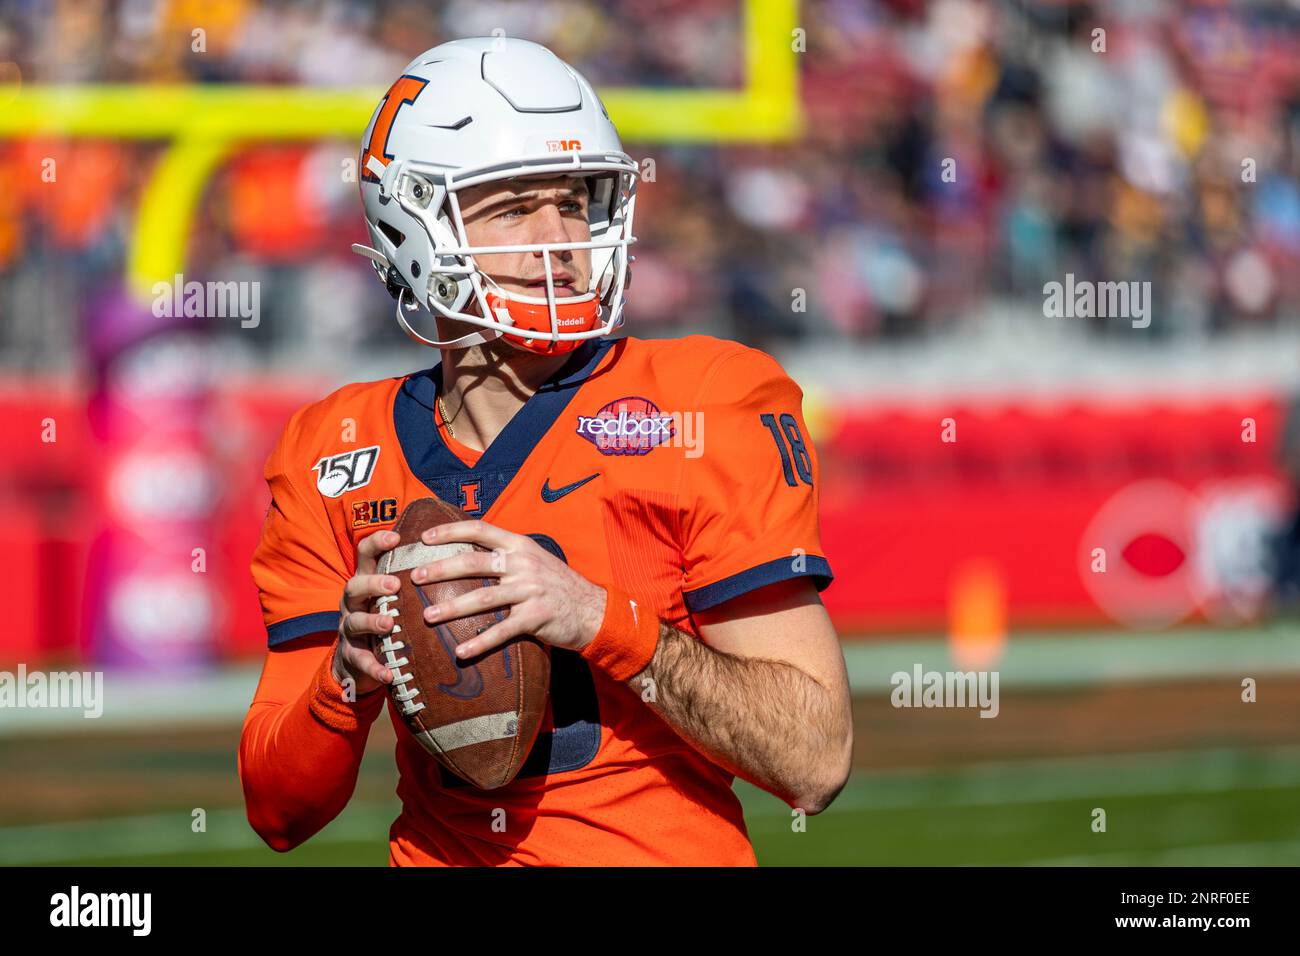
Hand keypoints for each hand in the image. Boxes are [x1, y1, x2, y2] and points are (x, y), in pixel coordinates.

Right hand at [333, 529, 402, 695]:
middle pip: (354, 585)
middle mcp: (353, 603)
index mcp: (367, 583)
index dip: (376, 543)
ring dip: (372, 622)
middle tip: (394, 583)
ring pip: (354, 621)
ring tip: (389, 624)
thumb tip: (458, 554)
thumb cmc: (387, 619)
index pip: (366, 555)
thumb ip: (415, 580)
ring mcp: (349, 629)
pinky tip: (389, 674)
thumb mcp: (396, 598)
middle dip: (373, 583)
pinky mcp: (351, 656)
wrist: (359, 663)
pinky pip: (360, 661)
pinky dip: (374, 667)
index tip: (396, 537)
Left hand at [412, 519, 606, 658]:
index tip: (424, 538)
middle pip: (474, 562)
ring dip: (452, 608)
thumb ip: (506, 555)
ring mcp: (530, 590)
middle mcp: (523, 564)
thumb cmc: (557, 585)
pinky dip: (480, 642)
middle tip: (415, 577)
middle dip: (441, 569)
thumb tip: (469, 553)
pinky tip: (461, 651)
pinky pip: (502, 631)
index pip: (480, 530)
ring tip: (427, 616)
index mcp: (520, 546)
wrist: (592, 610)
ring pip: (483, 598)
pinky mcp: (536, 617)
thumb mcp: (534, 560)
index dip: (450, 531)